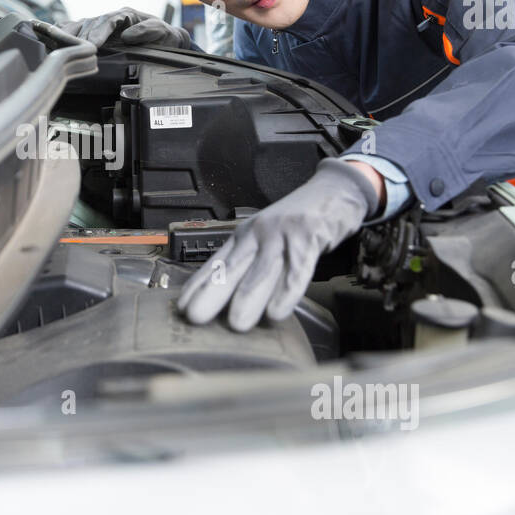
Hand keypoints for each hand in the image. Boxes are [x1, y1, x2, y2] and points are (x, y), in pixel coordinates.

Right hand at [58, 7, 190, 48]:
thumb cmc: (162, 35)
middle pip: (90, 23)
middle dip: (81, 36)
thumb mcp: (161, 31)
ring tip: (57, 45)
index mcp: (125, 14)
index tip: (92, 45)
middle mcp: (110, 17)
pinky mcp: (95, 32)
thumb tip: (128, 35)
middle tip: (72, 50)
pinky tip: (51, 38)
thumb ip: (146, 30)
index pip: (108, 21)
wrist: (165, 39)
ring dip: (69, 35)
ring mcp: (101, 24)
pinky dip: (63, 33)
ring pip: (80, 26)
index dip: (98, 32)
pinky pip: (76, 30)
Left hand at [176, 158, 379, 330]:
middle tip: (195, 317)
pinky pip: (297, 269)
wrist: (333, 191)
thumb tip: (231, 301)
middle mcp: (257, 235)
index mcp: (243, 237)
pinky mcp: (308, 237)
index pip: (216, 264)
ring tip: (236, 324)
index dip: (199, 286)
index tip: (182, 308)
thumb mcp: (266, 239)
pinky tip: (277, 312)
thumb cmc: (297, 222)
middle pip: (233, 267)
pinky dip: (287, 292)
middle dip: (212, 293)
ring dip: (248, 298)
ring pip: (262, 271)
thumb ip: (251, 266)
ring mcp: (282, 235)